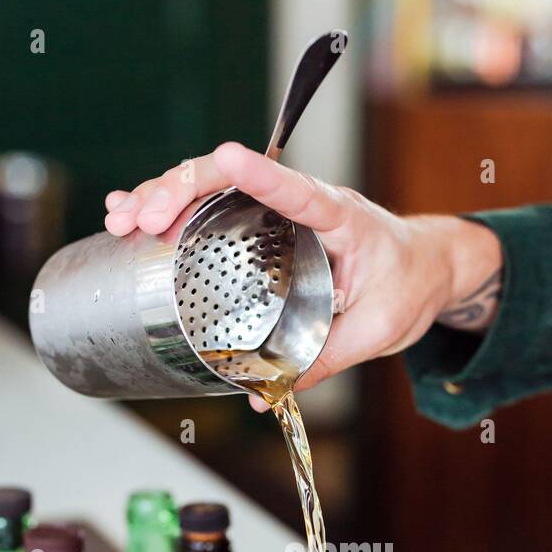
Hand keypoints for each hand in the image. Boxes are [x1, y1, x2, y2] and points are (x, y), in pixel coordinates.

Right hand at [105, 145, 502, 407]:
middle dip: (183, 190)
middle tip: (145, 217)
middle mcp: (303, 204)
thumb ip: (324, 359)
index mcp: (340, 218)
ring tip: (122, 218)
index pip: (297, 189)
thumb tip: (265, 395)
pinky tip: (132, 222)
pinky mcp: (265, 227)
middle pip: (234, 180)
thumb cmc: (409, 286)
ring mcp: (279, 211)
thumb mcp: (377, 330)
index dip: (261, 173)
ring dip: (163, 197)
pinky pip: (213, 210)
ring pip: (213, 189)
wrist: (429, 266)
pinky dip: (171, 214)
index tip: (226, 156)